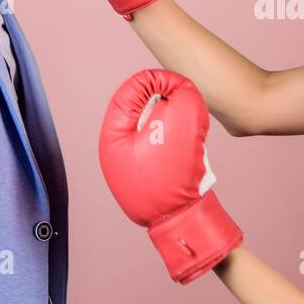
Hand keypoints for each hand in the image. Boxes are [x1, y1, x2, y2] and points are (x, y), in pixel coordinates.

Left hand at [98, 68, 242, 283]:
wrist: (182, 224)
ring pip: (155, 130)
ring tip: (190, 142)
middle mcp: (115, 150)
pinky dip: (177, 148)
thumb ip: (182, 96)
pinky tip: (189, 160)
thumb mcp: (182, 126)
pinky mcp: (145, 179)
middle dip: (169, 108)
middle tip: (189, 114)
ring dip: (176, 129)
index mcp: (113, 135)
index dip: (158, 79)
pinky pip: (161, 151)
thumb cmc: (177, 176)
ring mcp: (128, 167)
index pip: (131, 91)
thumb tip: (178, 88)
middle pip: (142, 110)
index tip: (180, 82)